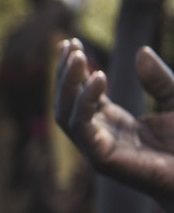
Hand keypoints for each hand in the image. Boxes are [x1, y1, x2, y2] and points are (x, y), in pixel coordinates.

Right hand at [55, 39, 173, 211]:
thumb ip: (159, 79)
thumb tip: (141, 52)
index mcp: (110, 123)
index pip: (81, 95)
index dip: (75, 70)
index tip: (70, 43)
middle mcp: (98, 136)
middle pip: (66, 102)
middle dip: (64, 74)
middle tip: (69, 45)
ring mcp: (95, 149)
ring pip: (66, 114)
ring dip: (68, 84)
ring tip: (80, 56)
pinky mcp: (101, 159)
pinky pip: (82, 127)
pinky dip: (85, 101)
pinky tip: (99, 77)